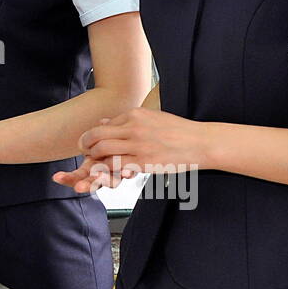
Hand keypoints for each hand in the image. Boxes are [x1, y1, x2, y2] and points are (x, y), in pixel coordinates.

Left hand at [53, 108, 208, 193]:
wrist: (202, 141)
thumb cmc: (179, 131)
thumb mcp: (152, 118)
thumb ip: (128, 121)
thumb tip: (104, 121)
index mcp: (135, 114)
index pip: (103, 125)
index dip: (92, 136)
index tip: (89, 145)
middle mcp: (133, 126)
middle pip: (96, 134)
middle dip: (86, 145)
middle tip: (85, 154)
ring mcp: (138, 143)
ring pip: (102, 149)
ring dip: (93, 158)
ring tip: (93, 166)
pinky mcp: (145, 160)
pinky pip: (116, 164)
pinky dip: (106, 169)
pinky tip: (106, 174)